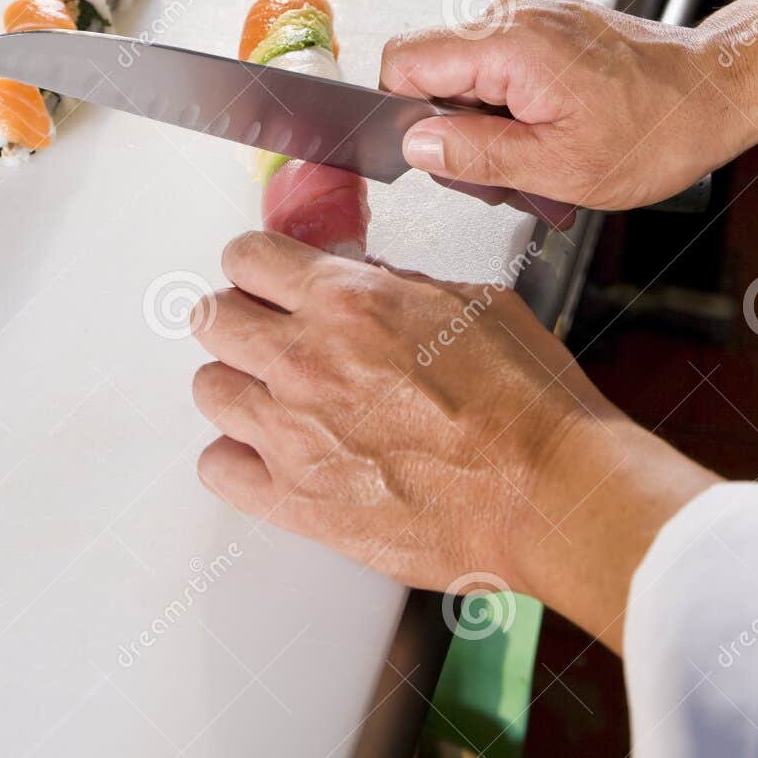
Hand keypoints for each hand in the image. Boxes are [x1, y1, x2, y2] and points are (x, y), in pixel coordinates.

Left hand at [191, 232, 712, 645]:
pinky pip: (217, 469)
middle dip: (236, 316)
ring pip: (208, 389)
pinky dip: (235, 458)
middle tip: (261, 330)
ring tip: (270, 394)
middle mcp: (306, 362)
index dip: (256, 264)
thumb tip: (366, 283)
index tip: (265, 278)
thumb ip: (398, 288)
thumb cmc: (528, 403)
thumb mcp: (470, 303)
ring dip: (237, 384)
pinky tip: (267, 453)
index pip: (248, 256)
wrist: (550, 492)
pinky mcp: (297, 501)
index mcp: (348, 301)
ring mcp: (293, 435)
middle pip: (211, 317)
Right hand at [381, 0, 735, 213]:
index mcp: (510, 43)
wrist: (713, 92)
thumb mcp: (560, 168)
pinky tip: (547, 125)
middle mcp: (512, 11)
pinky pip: (494, 62)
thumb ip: (475, 155)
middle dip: (455, 128)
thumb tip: (416, 144)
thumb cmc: (657, 129)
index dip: (404, 113)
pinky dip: (509, 102)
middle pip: (431, 70)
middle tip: (507, 166)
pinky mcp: (542, 18)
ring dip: (486, 120)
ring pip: (463, 72)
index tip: (439, 151)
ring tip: (537, 147)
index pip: (404, 61)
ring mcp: (528, 9)